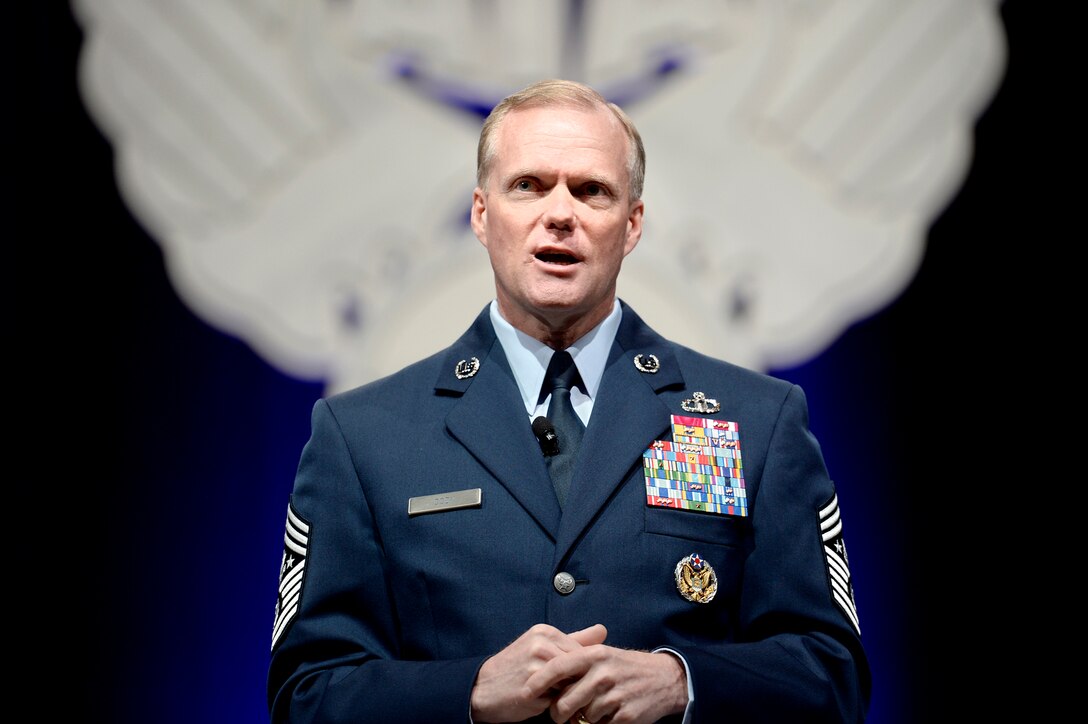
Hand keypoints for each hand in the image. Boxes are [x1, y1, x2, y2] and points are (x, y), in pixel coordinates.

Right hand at [470, 623, 606, 722]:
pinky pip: (558, 698)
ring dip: (568, 694)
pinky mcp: (532, 685)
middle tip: (569, 692)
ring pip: (571, 682)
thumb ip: (574, 639)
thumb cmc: (516, 669)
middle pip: (579, 666)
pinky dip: (556, 704)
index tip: (577, 680)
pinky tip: (545, 703)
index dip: (583, 670)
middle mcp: (542, 642)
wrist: (481, 688)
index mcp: (545, 631)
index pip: (582, 651)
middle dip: (578, 682)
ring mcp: (537, 663)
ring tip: (555, 697)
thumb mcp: (541, 648)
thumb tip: (603, 630)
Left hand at [526, 644, 687, 723]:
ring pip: (582, 717)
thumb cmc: (624, 667)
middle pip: (564, 702)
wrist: (663, 678)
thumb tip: (543, 670)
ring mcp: (615, 695)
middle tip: (560, 715)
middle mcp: (603, 673)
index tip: (525, 692)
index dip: (538, 682)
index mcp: (594, 655)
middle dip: (558, 713)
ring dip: (584, 718)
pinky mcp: (626, 716)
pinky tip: (609, 714)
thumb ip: (576, 661)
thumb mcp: (602, 655)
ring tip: (595, 708)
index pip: (557, 668)